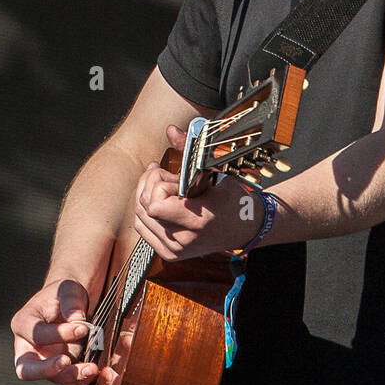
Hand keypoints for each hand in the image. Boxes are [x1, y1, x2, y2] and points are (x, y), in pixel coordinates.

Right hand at [11, 278, 111, 384]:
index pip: (36, 334)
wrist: (71, 304)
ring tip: (92, 368)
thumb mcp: (68, 289)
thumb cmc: (64, 294)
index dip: (59, 333)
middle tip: (67, 361)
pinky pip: (66, 381)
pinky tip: (95, 371)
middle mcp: (27, 347)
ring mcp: (42, 361)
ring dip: (71, 377)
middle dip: (46, 369)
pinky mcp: (58, 370)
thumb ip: (70, 301)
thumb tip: (76, 319)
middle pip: (26, 369)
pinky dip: (81, 380)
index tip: (82, 328)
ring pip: (50, 379)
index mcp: (23, 323)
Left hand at [133, 125, 259, 261]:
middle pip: (144, 208)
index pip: (154, 206)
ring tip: (165, 187)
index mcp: (197, 221)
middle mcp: (183, 240)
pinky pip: (143, 228)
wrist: (244, 228)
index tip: (171, 175)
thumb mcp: (215, 171)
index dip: (157, 185)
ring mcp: (175, 250)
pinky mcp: (169, 253)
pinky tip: (160, 200)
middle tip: (166, 176)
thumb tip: (170, 130)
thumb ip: (190, 150)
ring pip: (140, 217)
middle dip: (151, 186)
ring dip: (147, 197)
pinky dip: (147, 210)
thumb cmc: (233, 199)